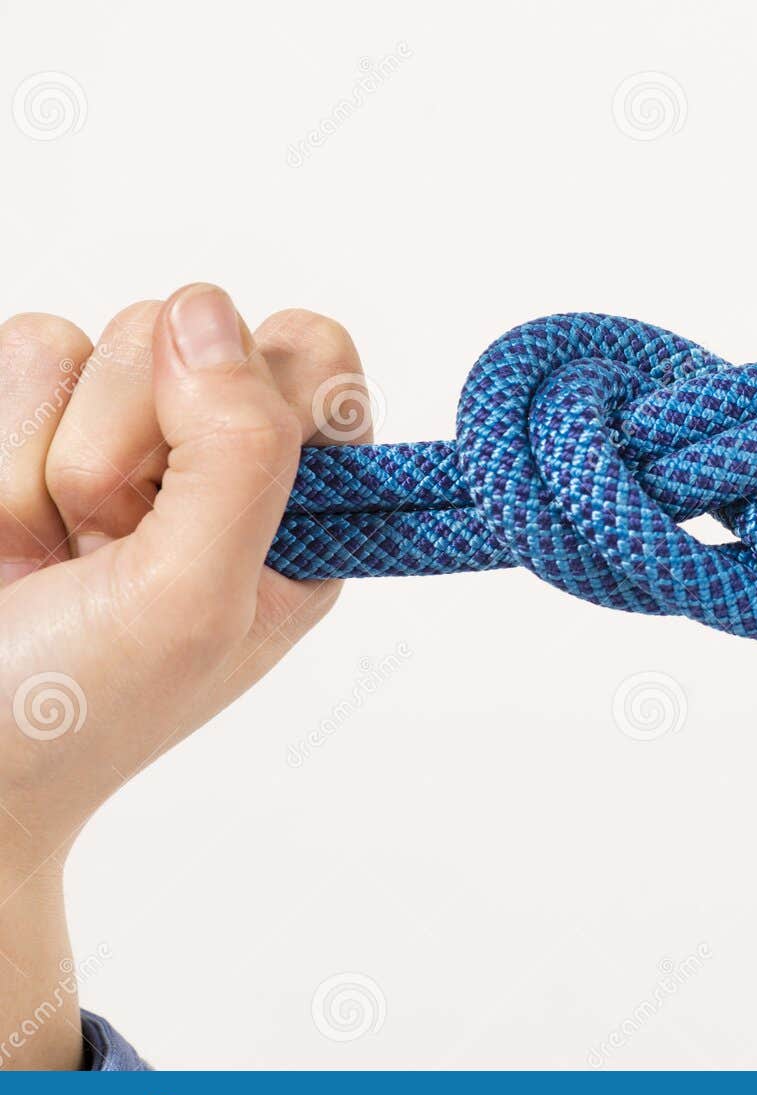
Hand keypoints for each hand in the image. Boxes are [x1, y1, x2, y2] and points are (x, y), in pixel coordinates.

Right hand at [0, 286, 368, 1066]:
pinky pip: (20, 351)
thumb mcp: (194, 599)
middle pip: (196, 332)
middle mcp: (216, 464)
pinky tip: (6, 533)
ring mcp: (114, 440)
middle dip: (131, 441)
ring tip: (48, 555)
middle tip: (107, 548)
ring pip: (93, 339)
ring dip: (46, 458)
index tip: (202, 480)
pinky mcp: (21, 426)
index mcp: (298, 508)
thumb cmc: (76, 708)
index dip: (254, 391)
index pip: (315, 359)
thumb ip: (238, 453)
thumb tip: (209, 313)